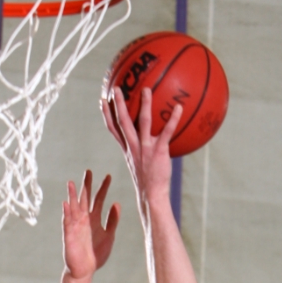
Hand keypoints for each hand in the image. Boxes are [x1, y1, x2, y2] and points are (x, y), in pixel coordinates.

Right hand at [62, 170, 119, 279]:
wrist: (85, 270)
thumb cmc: (96, 254)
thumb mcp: (109, 236)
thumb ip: (113, 221)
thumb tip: (117, 203)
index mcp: (94, 219)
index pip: (99, 199)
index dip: (103, 188)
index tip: (109, 176)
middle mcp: (84, 219)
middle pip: (85, 198)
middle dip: (87, 185)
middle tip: (89, 171)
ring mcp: (75, 225)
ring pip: (74, 206)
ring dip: (72, 195)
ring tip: (71, 183)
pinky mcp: (69, 233)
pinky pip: (67, 221)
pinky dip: (67, 212)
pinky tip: (66, 203)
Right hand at [103, 84, 182, 206]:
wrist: (152, 195)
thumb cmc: (148, 180)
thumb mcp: (140, 164)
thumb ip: (140, 151)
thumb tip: (149, 140)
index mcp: (127, 149)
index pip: (113, 129)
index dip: (106, 115)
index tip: (102, 101)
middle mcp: (134, 146)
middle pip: (123, 121)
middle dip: (118, 104)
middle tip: (117, 88)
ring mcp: (145, 148)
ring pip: (143, 122)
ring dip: (144, 105)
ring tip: (146, 89)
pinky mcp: (159, 151)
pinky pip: (166, 132)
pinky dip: (173, 119)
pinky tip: (179, 108)